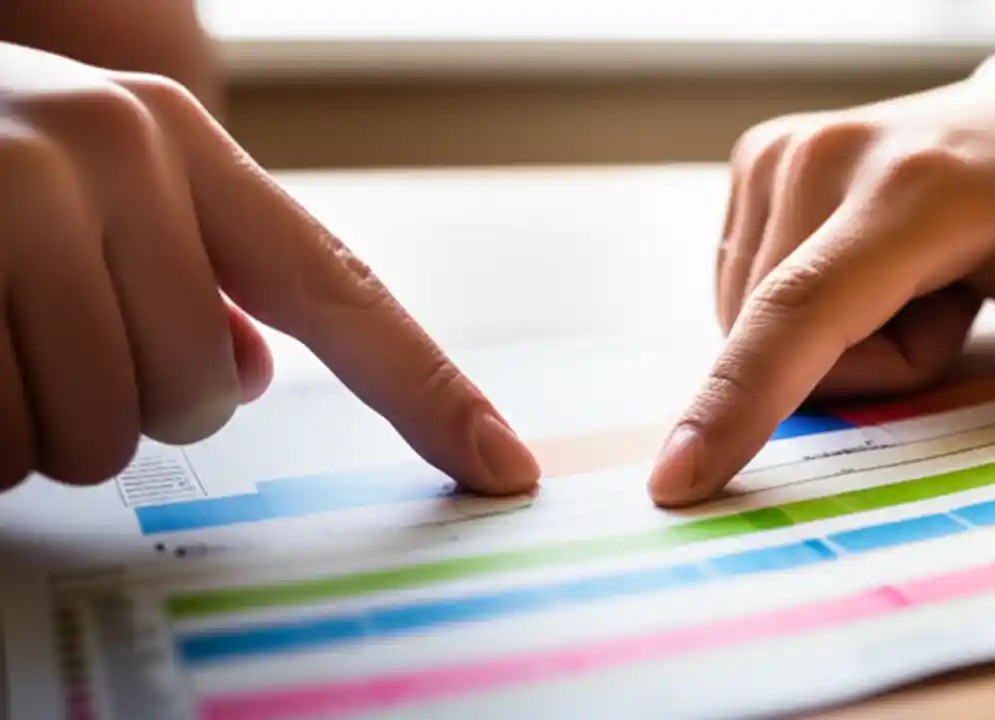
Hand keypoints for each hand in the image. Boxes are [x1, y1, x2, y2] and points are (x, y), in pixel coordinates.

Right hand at [0, 44, 539, 492]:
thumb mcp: (88, 190)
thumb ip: (187, 272)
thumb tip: (249, 367)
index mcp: (178, 144)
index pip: (342, 292)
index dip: (431, 393)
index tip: (504, 466)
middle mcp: (115, 156)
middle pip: (199, 397)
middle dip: (119, 400)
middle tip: (37, 333)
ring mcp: (14, 205)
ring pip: (98, 433)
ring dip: (34, 421)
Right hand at [649, 46, 994, 506]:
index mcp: (913, 188)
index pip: (802, 312)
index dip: (738, 401)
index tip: (676, 479)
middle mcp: (824, 155)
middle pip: (784, 341)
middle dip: (863, 367)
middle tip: (951, 308)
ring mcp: (778, 150)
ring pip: (755, 323)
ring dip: (831, 339)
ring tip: (914, 281)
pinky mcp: (754, 159)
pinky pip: (743, 294)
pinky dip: (803, 307)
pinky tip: (866, 264)